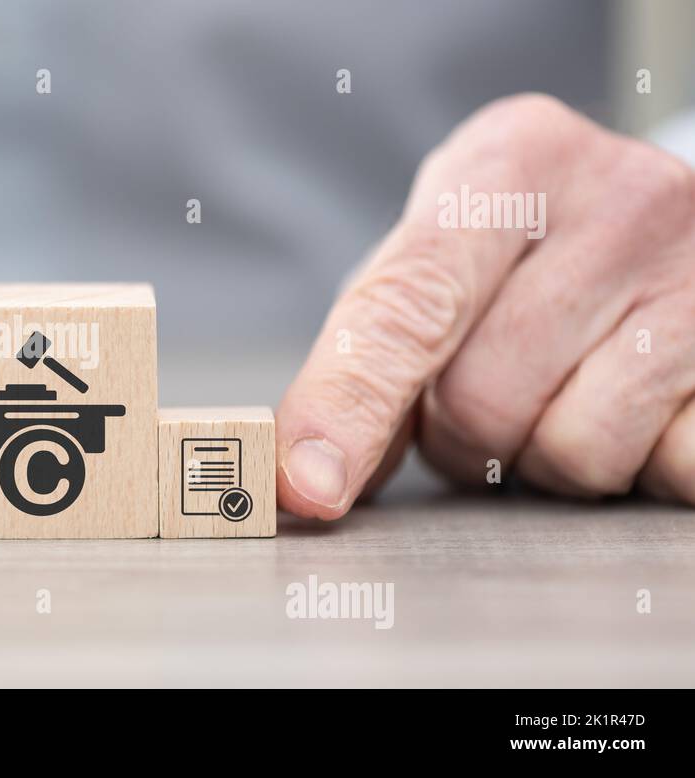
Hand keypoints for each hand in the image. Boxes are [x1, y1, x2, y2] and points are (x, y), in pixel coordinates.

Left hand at [277, 94, 694, 517]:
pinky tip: (638, 403)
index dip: (348, 407)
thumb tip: (309, 475)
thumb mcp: (442, 258)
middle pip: (480, 403)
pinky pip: (668, 470)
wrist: (671, 221)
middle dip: (462, 430)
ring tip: (567, 390)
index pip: (407, 307)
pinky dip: (639, 464)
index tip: (309, 487)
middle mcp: (620, 201)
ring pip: (574, 451)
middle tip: (495, 388)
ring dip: (546, 455)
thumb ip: (370, 354)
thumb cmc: (531, 248)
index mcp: (510, 165)